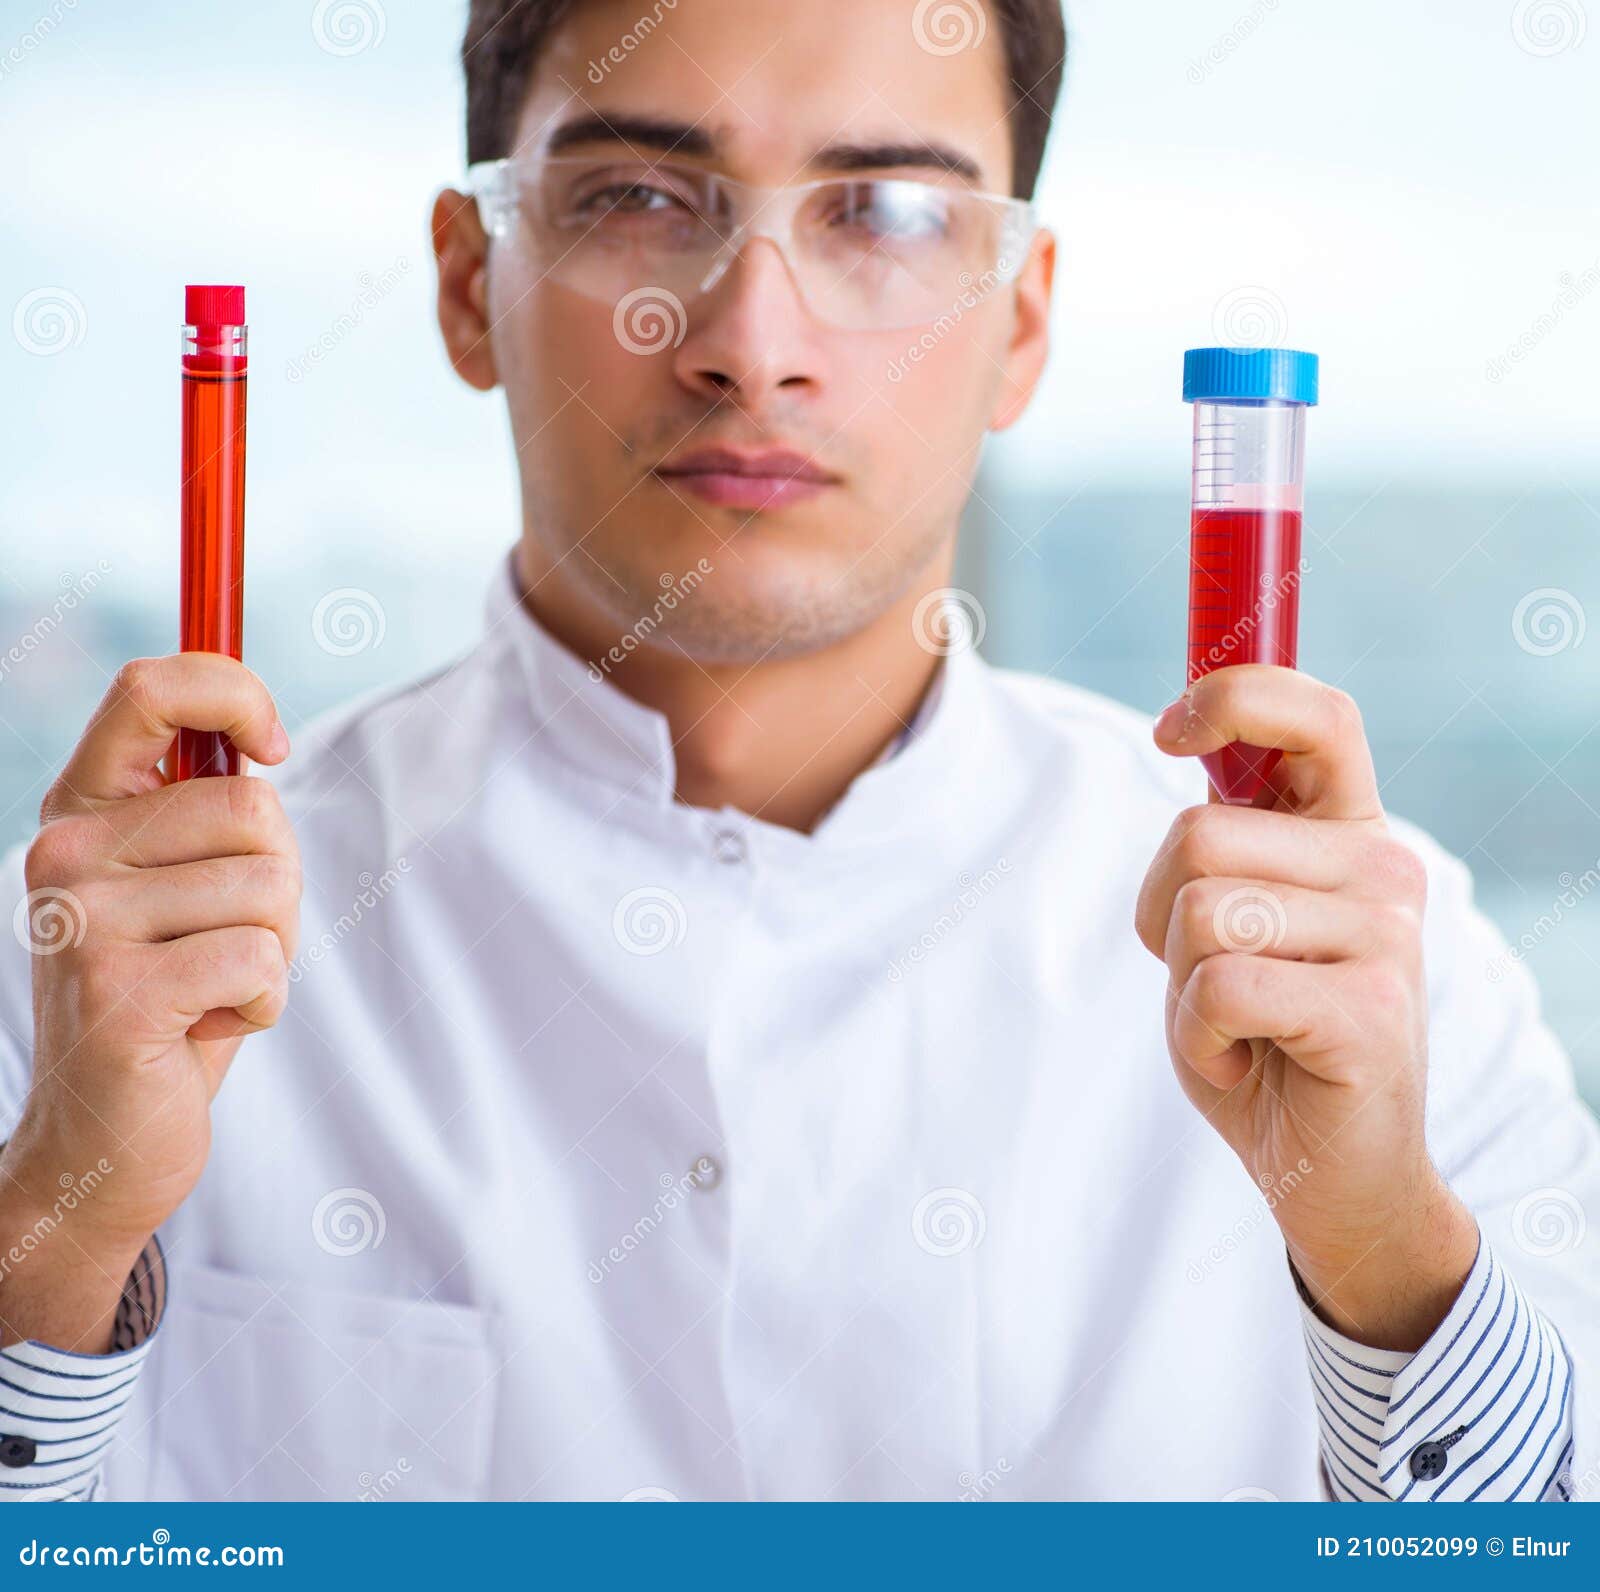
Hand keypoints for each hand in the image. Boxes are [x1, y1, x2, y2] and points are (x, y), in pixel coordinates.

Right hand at [0, 656, 298, 1350]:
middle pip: (253, 808)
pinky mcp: (117, 992)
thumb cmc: (172, 999)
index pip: (150, 689)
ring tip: (212, 988)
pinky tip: (207, 1028)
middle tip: (232, 941)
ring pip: (269, 888)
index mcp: (84, 812)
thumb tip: (258, 738)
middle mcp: (68, 853)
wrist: (103, 1139)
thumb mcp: (187, 889)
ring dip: (273, 950)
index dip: (234, 692)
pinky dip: (264, 1002)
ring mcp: (82, 922)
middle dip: (279, 882)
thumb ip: (210, 815)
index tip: (274, 746)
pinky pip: (260, 961)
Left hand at [1135, 665, 1477, 1350]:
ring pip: (1200, 910)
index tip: (1169, 735)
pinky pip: (1220, 986)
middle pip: (1198, 834)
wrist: (1330, 1174)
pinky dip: (1200, 1038)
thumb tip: (1186, 730)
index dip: (1235, 699)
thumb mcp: (1232, 925)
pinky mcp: (1370, 1009)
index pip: (1318, 716)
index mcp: (1350, 835)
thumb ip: (1224, 843)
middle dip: (1163, 918)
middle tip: (1213, 985)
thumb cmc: (1263, 1041)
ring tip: (1238, 1029)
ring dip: (1183, 988)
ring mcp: (1387, 935)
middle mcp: (1383, 868)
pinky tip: (1248, 1063)